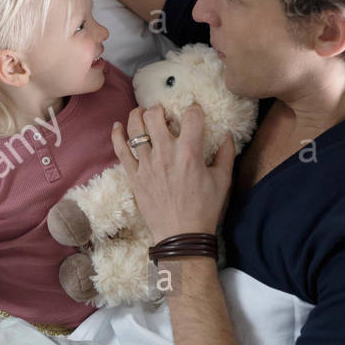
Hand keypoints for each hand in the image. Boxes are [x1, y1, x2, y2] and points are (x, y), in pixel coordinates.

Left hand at [111, 103, 235, 243]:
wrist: (181, 235)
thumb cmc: (205, 209)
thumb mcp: (223, 181)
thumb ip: (226, 154)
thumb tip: (227, 134)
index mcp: (190, 152)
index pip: (190, 116)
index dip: (193, 108)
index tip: (194, 110)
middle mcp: (166, 153)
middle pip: (155, 116)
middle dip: (159, 108)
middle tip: (163, 112)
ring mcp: (146, 164)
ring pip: (135, 128)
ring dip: (137, 115)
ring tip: (141, 113)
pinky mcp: (134, 176)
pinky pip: (121, 150)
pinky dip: (117, 135)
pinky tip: (118, 126)